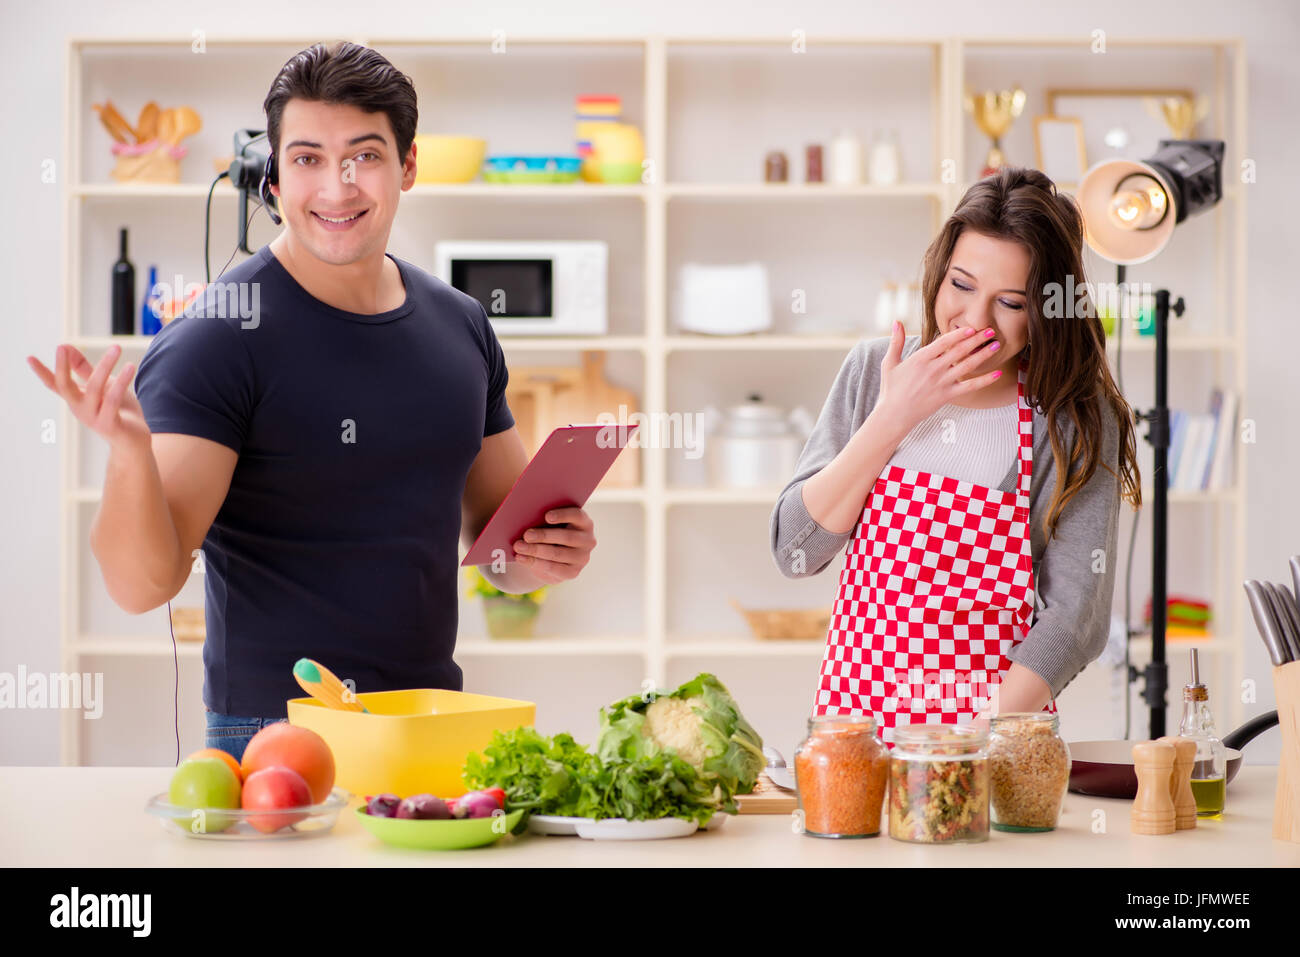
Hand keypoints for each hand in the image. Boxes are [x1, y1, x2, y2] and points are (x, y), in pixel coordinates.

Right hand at [27, 344, 150, 453]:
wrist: (134, 441)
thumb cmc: (119, 410)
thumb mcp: (102, 386)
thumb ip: (84, 369)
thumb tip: (66, 346)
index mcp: (76, 399)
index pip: (54, 385)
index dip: (42, 372)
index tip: (29, 357)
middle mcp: (80, 409)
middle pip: (65, 387)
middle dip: (62, 367)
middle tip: (60, 347)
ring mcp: (93, 418)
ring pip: (95, 388)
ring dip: (106, 365)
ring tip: (117, 347)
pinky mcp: (109, 425)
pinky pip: (113, 400)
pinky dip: (122, 382)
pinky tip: (130, 367)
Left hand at [511, 506, 595, 582]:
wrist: (553, 556)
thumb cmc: (551, 532)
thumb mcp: (551, 524)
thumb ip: (544, 519)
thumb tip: (526, 517)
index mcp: (585, 522)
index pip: (577, 516)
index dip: (563, 515)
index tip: (547, 516)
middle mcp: (588, 540)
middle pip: (567, 537)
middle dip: (544, 536)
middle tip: (526, 535)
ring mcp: (582, 558)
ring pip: (558, 554)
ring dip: (536, 550)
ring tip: (519, 547)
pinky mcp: (573, 572)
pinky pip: (553, 568)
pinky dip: (534, 562)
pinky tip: (521, 558)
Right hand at [872, 321, 1004, 431]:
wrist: (894, 414)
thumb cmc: (891, 389)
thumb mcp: (890, 362)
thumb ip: (896, 341)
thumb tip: (897, 322)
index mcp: (920, 359)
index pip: (944, 342)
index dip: (959, 334)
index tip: (971, 327)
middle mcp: (934, 369)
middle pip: (960, 350)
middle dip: (977, 339)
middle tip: (990, 330)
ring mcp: (942, 382)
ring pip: (967, 365)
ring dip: (984, 354)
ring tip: (996, 345)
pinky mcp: (948, 395)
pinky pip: (970, 386)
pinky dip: (984, 380)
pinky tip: (997, 374)